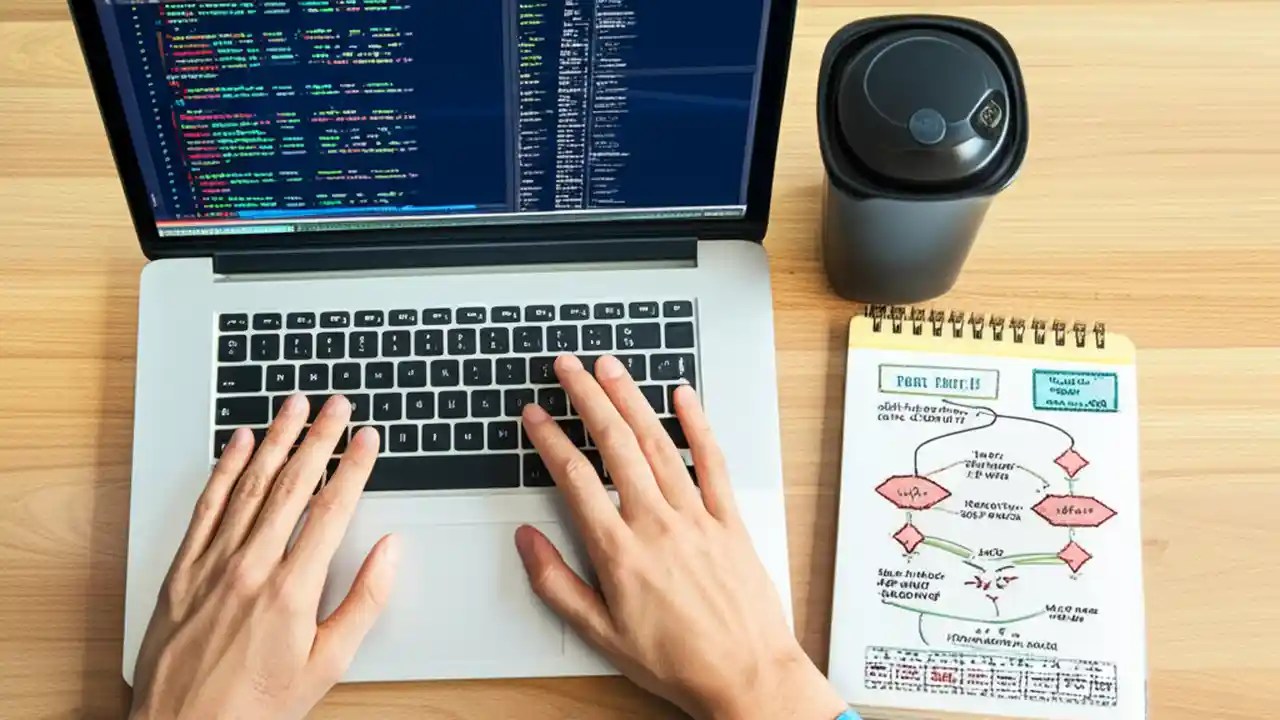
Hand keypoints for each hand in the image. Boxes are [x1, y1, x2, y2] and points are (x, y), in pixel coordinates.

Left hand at [130, 394, 399, 719]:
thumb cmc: (257, 707)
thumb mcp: (329, 664)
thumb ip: (364, 601)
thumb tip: (391, 552)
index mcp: (292, 590)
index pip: (332, 509)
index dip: (354, 467)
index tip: (367, 438)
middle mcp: (251, 567)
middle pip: (292, 485)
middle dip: (319, 438)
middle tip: (336, 404)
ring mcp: (212, 565)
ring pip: (249, 486)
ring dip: (275, 440)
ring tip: (293, 406)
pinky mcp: (182, 570)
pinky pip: (206, 507)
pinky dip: (223, 470)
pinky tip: (238, 444)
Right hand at [517, 355, 845, 719]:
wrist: (746, 676)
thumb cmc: (677, 661)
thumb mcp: (601, 633)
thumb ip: (557, 584)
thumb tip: (527, 541)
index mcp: (620, 552)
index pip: (575, 478)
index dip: (550, 440)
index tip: (535, 415)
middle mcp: (657, 524)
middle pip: (614, 445)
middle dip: (586, 398)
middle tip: (567, 366)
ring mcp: (696, 517)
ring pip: (658, 443)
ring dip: (631, 399)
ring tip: (610, 368)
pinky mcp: (729, 520)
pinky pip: (712, 461)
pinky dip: (697, 425)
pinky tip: (683, 396)